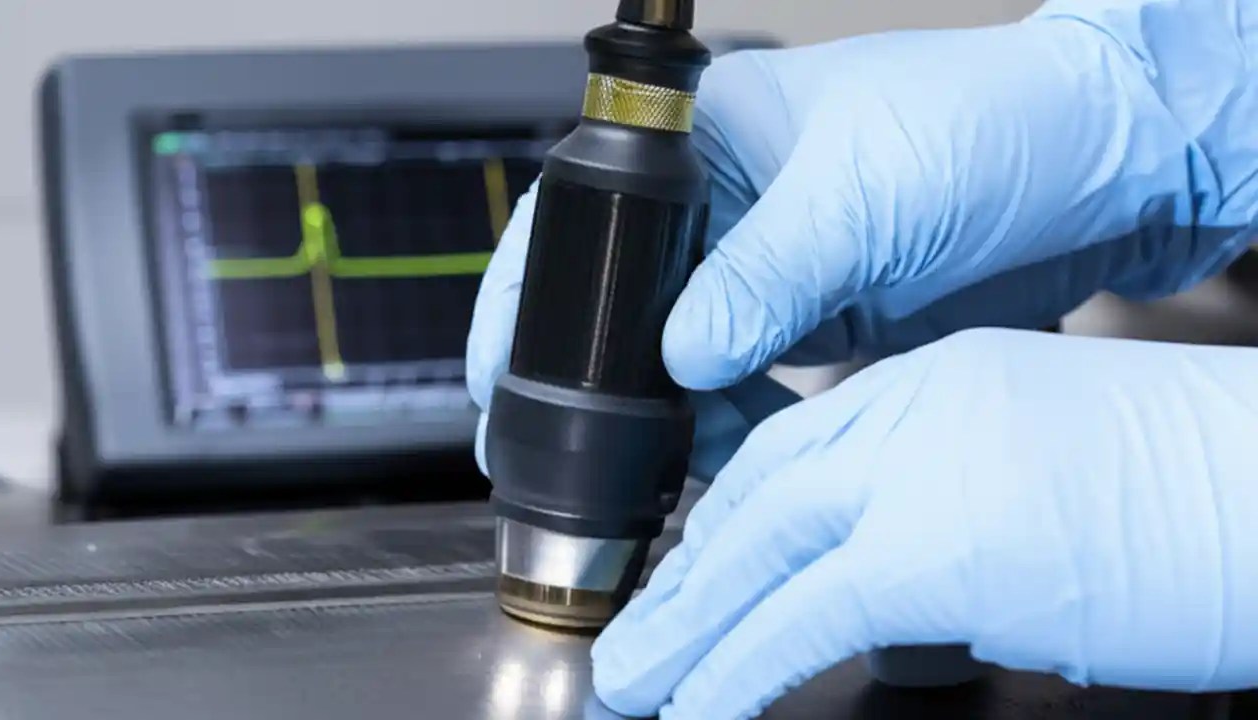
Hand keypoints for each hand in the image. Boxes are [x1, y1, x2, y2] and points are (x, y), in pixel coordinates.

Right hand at [469, 3, 1256, 470]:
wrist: (1107, 168)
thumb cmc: (991, 121)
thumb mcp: (862, 195)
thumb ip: (763, 280)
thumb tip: (679, 359)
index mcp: (711, 140)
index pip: (587, 219)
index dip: (534, 300)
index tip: (505, 379)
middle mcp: (726, 206)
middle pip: (625, 306)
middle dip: (607, 383)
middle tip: (591, 457)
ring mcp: (767, 270)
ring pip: (680, 360)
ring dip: (673, 420)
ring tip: (674, 469)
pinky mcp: (812, 322)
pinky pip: (743, 388)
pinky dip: (732, 429)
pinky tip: (736, 456)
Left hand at [591, 329, 1257, 718]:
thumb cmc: (1208, 488)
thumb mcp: (1054, 469)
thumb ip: (960, 500)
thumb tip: (904, 578)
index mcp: (939, 382)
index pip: (800, 445)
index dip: (734, 516)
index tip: (699, 569)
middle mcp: (918, 408)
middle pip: (761, 489)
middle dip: (691, 570)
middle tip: (640, 633)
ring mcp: (926, 471)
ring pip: (761, 548)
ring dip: (687, 623)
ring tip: (634, 679)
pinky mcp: (942, 550)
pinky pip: (802, 615)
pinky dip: (737, 666)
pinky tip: (698, 706)